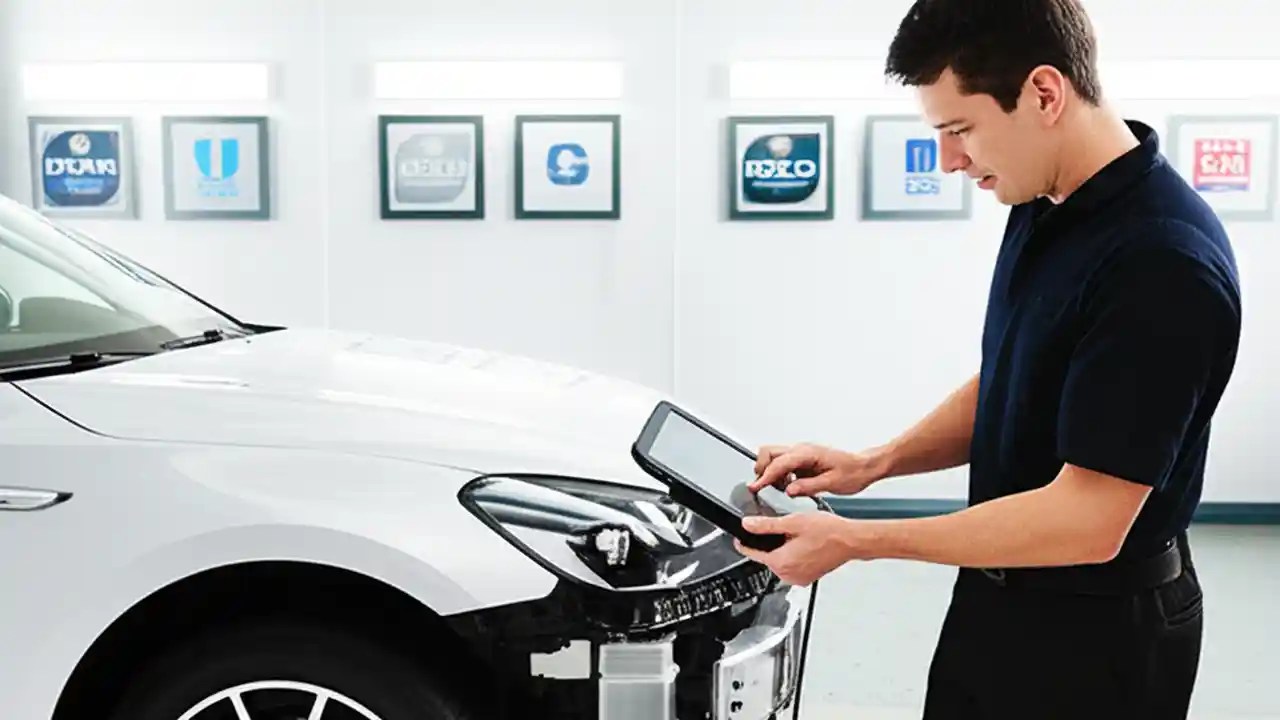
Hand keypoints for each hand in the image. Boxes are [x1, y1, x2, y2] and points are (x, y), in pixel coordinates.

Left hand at [733, 513, 862, 585]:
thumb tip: (747, 524)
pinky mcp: (807, 578)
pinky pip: (792, 566)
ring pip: (780, 562)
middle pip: (767, 557)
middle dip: (769, 543)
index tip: (739, 539)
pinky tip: (804, 544)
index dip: (744, 543)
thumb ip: (766, 525)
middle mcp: (788, 575)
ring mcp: (799, 578)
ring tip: (796, 535)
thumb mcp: (792, 522)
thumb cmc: (828, 532)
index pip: (752, 554)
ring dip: (782, 549)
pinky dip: (793, 556)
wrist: (850, 541)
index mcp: (781, 562)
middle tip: (782, 528)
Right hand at [749, 443, 885, 496]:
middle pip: (768, 452)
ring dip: (770, 472)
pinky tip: (788, 485)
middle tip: (762, 487)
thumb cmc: (853, 472)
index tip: (755, 487)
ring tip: (779, 488)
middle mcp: (802, 450)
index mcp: (808, 453)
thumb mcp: (832, 483)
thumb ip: (809, 487)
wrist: (864, 467)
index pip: (778, 463)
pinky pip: (782, 463)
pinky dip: (779, 474)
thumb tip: (789, 490)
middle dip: (762, 469)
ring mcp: (801, 454)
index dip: (764, 476)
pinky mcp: (802, 460)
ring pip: (773, 456)